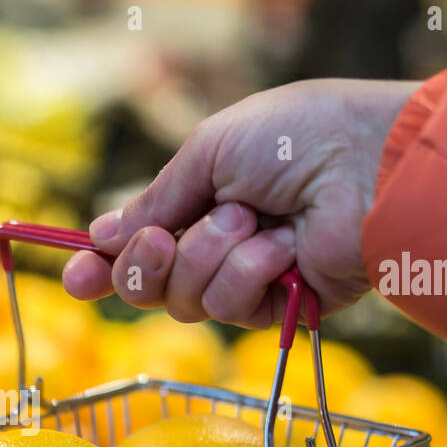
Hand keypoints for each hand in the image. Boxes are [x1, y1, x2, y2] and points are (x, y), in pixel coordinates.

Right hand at [62, 79, 419, 325]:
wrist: (372, 164)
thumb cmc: (299, 138)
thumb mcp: (209, 151)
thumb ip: (155, 200)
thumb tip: (100, 236)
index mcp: (200, 200)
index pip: (136, 245)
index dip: (100, 265)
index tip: (75, 277)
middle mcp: (217, 244)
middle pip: (148, 286)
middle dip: (145, 266)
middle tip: (165, 240)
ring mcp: (248, 279)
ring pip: (184, 302)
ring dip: (208, 257)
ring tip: (251, 221)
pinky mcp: (279, 307)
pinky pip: (229, 309)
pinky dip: (248, 273)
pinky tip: (281, 248)